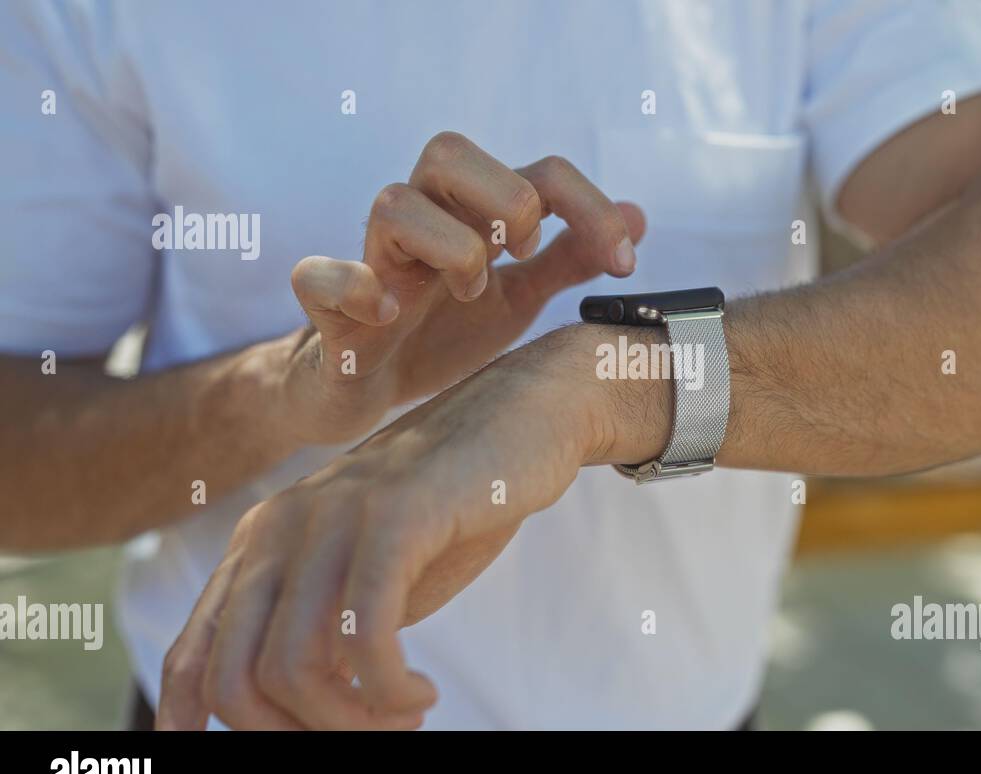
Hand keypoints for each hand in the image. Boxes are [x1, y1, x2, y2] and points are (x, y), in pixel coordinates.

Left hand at [156, 324, 662, 729]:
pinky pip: (365, 636)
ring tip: (402, 719)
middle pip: (236, 679)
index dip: (188, 716)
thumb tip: (298, 706)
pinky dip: (389, 690)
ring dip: (352, 722)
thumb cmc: (448, 508)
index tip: (205, 753)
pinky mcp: (392, 517)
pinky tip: (420, 693)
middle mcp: (279, 529)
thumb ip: (324, 624)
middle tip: (364, 735)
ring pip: (295, 667)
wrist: (518, 419)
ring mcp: (332, 518)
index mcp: (263, 544)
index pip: (195, 653)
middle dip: (296, 734)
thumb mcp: (369, 572)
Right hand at [276, 131, 643, 445]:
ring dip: (450, 246)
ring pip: (393, 203)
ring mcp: (371, 261)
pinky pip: (317, 274)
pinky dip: (356, 287)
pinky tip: (389, 315)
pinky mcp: (328, 306)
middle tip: (526, 255)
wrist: (364, 390)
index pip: (537, 173)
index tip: (624, 263)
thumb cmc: (441, 331)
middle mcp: (421, 224)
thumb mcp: (518, 296)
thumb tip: (637, 218)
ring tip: (470, 295)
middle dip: (508, 199)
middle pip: (449, 151)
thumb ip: (570, 257)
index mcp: (470, 216)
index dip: (590, 206)